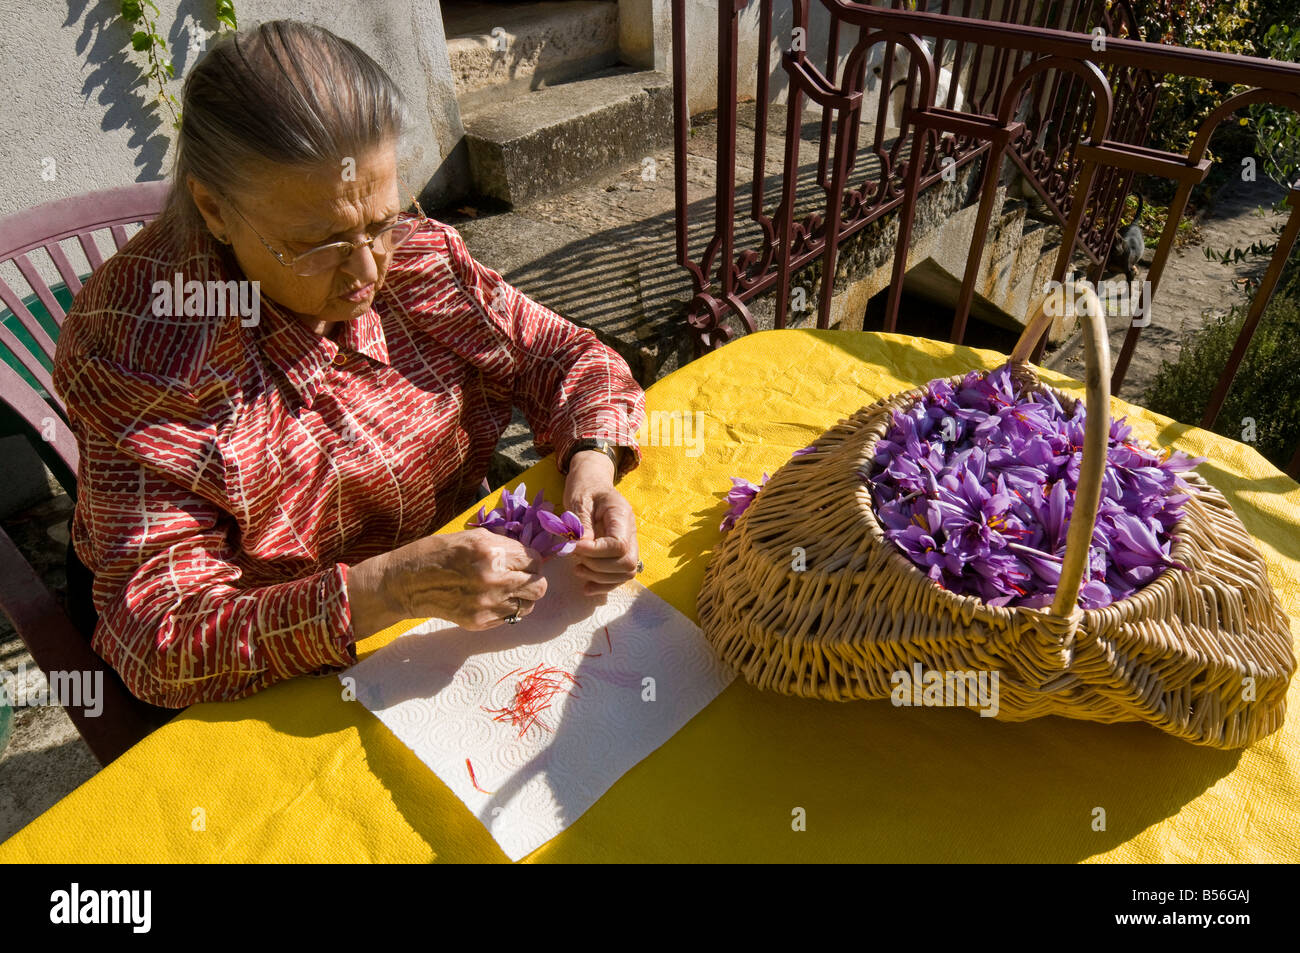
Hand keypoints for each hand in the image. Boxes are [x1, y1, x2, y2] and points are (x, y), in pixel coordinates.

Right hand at [346, 529, 546, 636]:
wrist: (406, 582)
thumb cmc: (437, 553)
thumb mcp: (472, 537)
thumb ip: (504, 545)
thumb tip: (529, 553)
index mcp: (492, 552)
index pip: (535, 560)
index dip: (532, 560)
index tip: (524, 561)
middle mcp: (493, 578)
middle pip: (539, 586)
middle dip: (533, 579)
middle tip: (520, 576)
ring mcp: (487, 603)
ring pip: (529, 605)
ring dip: (522, 597)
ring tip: (506, 589)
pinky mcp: (479, 621)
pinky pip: (510, 617)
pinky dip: (506, 609)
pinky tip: (491, 599)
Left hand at [565, 450, 639, 596]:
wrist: (591, 482)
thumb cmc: (584, 488)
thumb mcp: (578, 500)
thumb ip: (581, 524)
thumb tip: (582, 548)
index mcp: (621, 515)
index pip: (619, 544)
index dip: (596, 552)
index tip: (574, 548)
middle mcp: (630, 531)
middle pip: (627, 562)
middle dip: (598, 567)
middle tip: (576, 560)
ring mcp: (629, 542)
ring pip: (627, 572)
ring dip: (601, 578)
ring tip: (578, 569)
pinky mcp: (621, 553)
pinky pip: (620, 576)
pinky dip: (604, 585)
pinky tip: (587, 587)